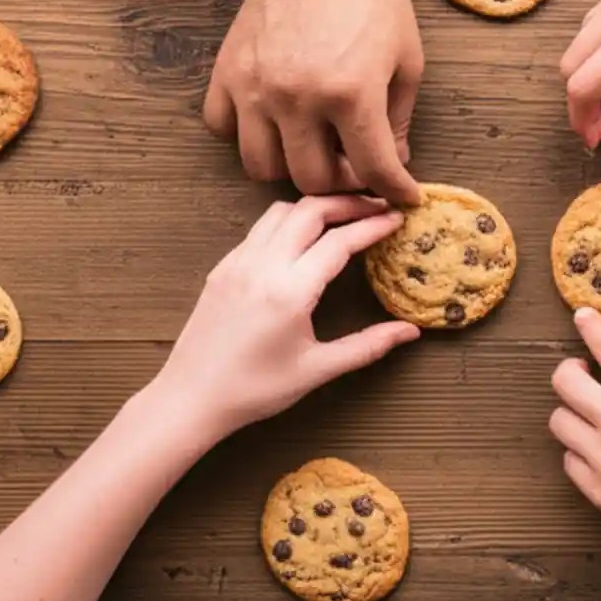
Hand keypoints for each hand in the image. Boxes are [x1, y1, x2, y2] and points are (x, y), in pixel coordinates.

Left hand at [153, 195, 420, 435]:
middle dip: (348, 202)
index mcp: (289, 291)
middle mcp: (262, 266)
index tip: (397, 217)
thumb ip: (367, 347)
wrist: (191, 398)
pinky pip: (259, 229)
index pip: (339, 241)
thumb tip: (410, 332)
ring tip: (344, 214)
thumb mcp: (317, 370)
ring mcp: (238, 263)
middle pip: (310, 211)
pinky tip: (303, 236)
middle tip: (377, 205)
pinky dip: (288, 221)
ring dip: (315, 206)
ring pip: (281, 212)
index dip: (373, 225)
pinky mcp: (223, 268)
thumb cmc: (255, 390)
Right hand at [203, 0, 423, 204]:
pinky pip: (222, 128)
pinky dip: (246, 135)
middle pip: (313, 180)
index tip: (402, 196)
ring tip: (314, 148)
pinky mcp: (228, 71)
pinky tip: (272, 122)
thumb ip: (398, 120)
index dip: (394, 190)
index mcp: (351, 94)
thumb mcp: (406, 61)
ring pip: (262, 166)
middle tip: (357, 165)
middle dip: (343, 183)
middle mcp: (298, 97)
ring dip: (292, 167)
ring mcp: (256, 86)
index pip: (373, 170)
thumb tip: (393, 162)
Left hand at [549, 308, 600, 589]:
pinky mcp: (597, 492)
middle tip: (579, 377)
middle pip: (564, 382)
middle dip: (568, 375)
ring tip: (590, 423)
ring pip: (559, 421)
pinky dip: (579, 456)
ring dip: (571, 418)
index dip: (592, 327)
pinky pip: (568, 461)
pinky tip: (597, 459)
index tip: (582, 316)